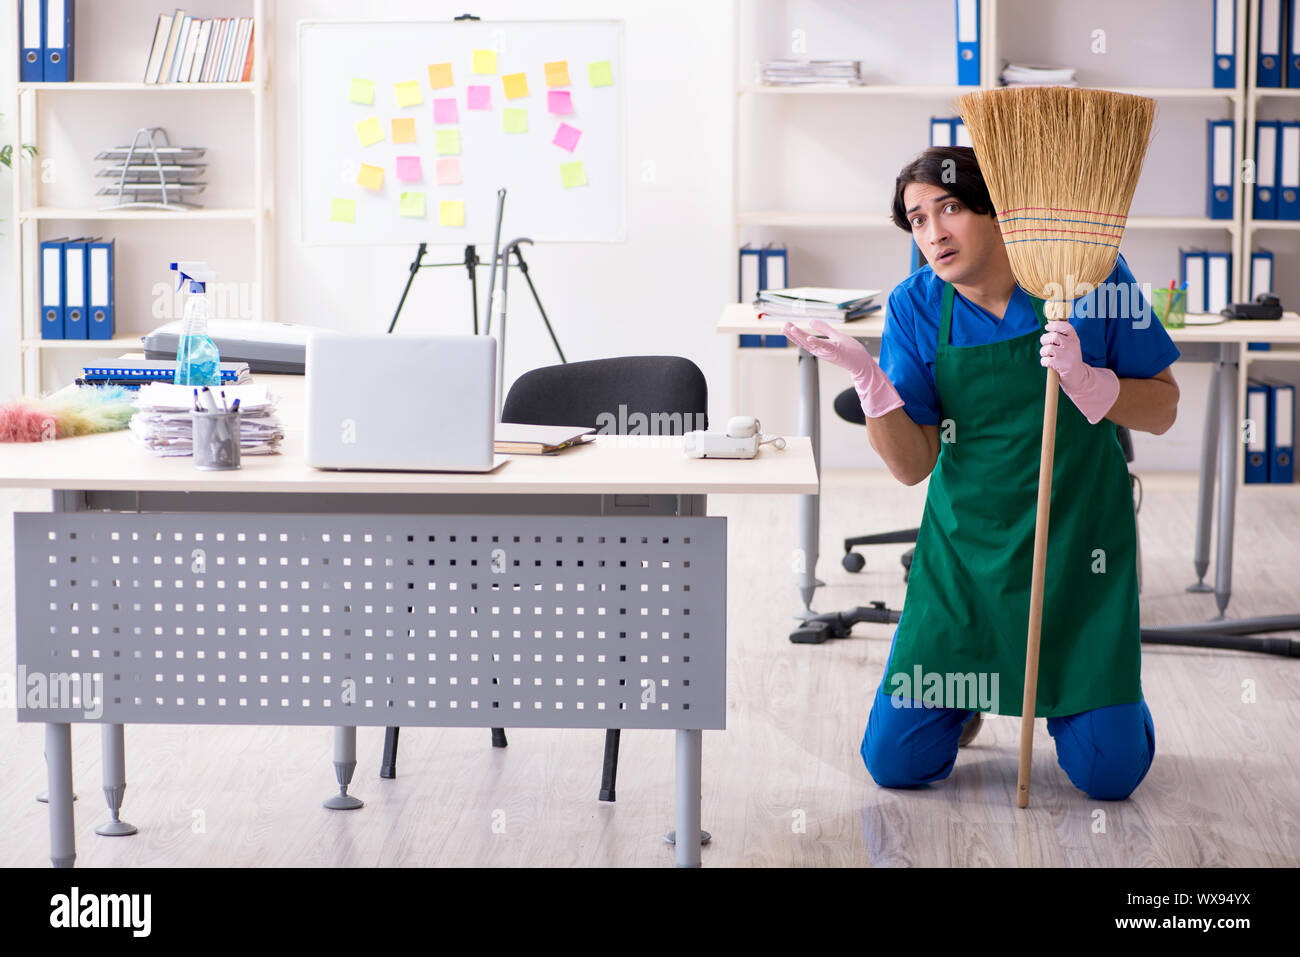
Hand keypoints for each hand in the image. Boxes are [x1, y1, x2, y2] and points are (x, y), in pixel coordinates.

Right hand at [783, 319, 903, 418]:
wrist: (863, 363)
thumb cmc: (851, 351)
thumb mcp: (836, 336)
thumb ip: (824, 328)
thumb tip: (812, 321)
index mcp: (820, 347)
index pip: (804, 339)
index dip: (794, 333)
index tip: (785, 326)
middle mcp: (822, 351)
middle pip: (804, 342)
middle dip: (793, 334)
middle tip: (783, 326)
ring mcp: (828, 352)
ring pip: (811, 343)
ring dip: (800, 336)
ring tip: (790, 328)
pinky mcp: (836, 352)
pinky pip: (824, 346)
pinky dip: (816, 342)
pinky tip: (809, 337)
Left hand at [1039, 320, 1118, 424]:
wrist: (1079, 378)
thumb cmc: (1070, 360)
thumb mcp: (1070, 346)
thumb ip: (1062, 337)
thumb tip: (1049, 326)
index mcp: (1074, 339)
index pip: (1066, 327)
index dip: (1054, 325)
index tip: (1047, 327)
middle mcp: (1072, 345)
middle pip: (1053, 336)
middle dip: (1044, 339)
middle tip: (1045, 345)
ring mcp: (1067, 355)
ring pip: (1047, 348)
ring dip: (1043, 353)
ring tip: (1047, 356)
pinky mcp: (1062, 365)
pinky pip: (1045, 360)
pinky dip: (1044, 362)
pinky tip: (1049, 364)